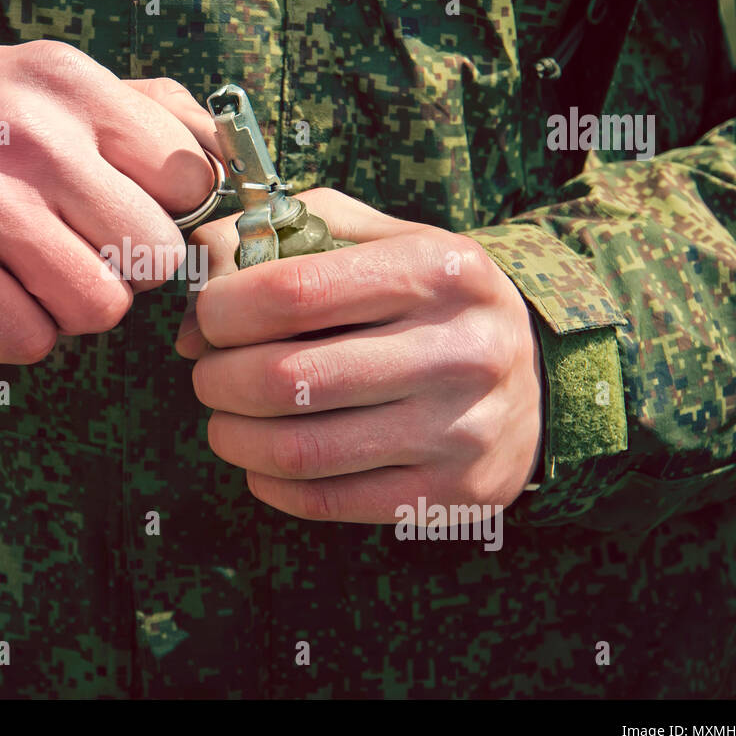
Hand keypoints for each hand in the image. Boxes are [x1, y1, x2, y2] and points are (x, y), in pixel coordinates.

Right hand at [0, 40, 217, 362]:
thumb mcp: (45, 83)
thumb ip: (145, 109)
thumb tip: (236, 161)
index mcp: (72, 84)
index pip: (194, 177)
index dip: (173, 217)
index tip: (129, 221)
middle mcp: (36, 135)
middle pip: (157, 255)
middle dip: (123, 273)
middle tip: (70, 253)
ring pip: (101, 308)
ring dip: (67, 310)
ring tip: (22, 274)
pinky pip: (28, 341)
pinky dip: (11, 334)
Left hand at [175, 188, 542, 521]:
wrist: (537, 378)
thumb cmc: (430, 298)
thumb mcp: (382, 238)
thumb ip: (286, 234)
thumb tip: (198, 298)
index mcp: (439, 270)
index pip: (294, 290)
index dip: (223, 309)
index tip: (209, 318)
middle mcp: (459, 349)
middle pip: (286, 376)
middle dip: (217, 378)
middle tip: (209, 373)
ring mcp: (459, 430)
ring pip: (299, 449)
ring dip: (232, 436)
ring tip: (224, 419)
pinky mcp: (450, 494)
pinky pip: (326, 501)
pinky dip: (269, 483)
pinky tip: (262, 461)